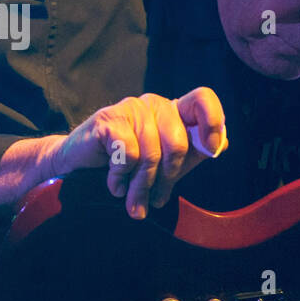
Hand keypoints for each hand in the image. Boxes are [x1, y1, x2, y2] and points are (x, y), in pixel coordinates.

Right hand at [46, 87, 228, 218]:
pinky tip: (114, 185)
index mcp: (174, 112)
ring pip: (151, 154)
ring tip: (133, 201)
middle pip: (178, 141)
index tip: (211, 150)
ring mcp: (131, 108)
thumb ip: (194, 152)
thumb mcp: (167, 164)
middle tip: (156, 199)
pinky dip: (121, 178)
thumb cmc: (128, 167)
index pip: (203, 99)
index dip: (212, 122)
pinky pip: (128, 155)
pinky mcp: (108, 118)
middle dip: (168, 177)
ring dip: (141, 186)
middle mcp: (155, 104)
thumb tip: (222, 144)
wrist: (77, 170)